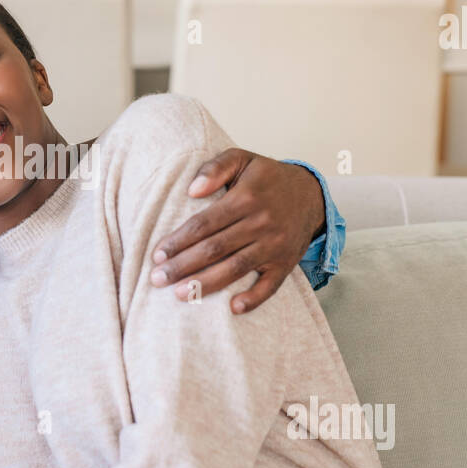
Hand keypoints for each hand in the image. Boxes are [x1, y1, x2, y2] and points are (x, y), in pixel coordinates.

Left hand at [150, 149, 325, 313]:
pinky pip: (271, 285)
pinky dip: (254, 299)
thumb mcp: (242, 159)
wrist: (310, 194)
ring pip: (235, 268)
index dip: (178, 241)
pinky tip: (232, 308)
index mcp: (245, 198)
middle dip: (183, 266)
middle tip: (156, 279)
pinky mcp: (286, 263)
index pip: (204, 224)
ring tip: (180, 295)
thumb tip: (192, 190)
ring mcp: (275, 245)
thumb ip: (216, 168)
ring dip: (206, 284)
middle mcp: (261, 223)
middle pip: (215, 249)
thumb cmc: (266, 177)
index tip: (157, 254)